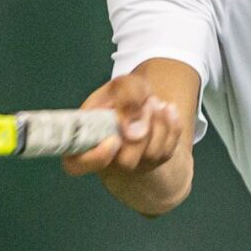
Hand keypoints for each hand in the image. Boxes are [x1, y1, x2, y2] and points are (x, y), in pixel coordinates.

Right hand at [60, 72, 183, 175]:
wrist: (141, 102)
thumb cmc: (121, 96)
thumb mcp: (121, 86)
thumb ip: (125, 98)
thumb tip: (133, 129)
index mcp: (83, 141)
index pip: (77, 164)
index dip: (95, 158)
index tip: (114, 139)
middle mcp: (107, 160)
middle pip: (126, 162)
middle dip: (142, 129)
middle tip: (147, 103)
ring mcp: (133, 165)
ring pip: (152, 155)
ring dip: (159, 124)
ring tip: (155, 102)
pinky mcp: (155, 163)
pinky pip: (169, 151)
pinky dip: (173, 127)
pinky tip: (168, 109)